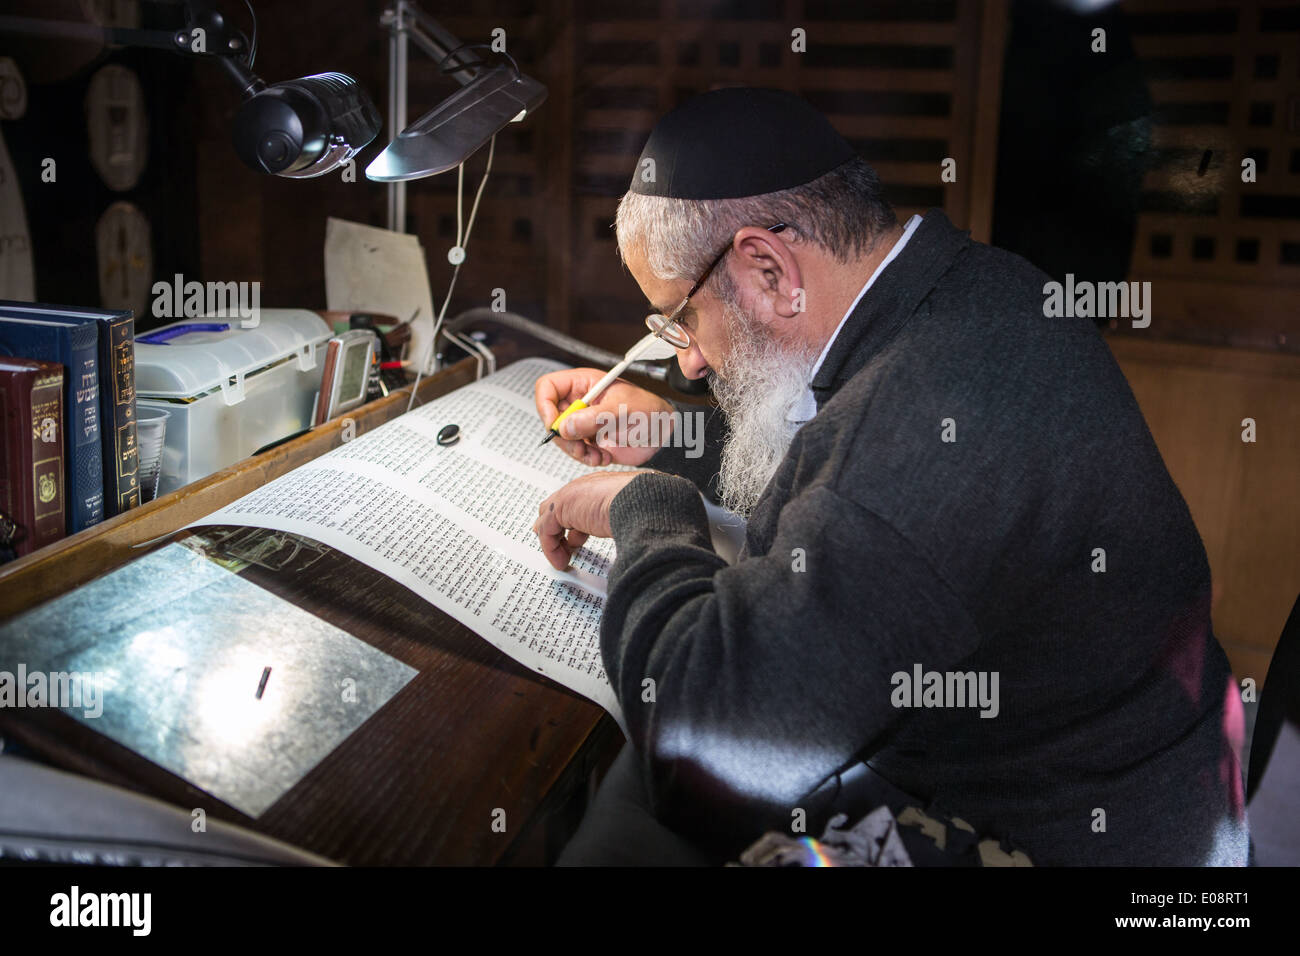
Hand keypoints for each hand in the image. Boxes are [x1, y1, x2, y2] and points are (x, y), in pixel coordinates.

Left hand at [533, 471, 643, 569]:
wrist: (644, 500)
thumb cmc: (647, 506)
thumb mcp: (633, 516)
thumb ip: (624, 522)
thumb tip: (633, 542)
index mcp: (605, 486)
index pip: (581, 502)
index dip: (577, 523)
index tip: (577, 540)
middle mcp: (587, 486)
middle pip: (560, 507)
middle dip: (560, 529)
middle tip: (566, 549)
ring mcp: (573, 494)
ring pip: (550, 518)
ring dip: (554, 541)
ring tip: (561, 559)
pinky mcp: (561, 506)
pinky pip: (547, 530)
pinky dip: (551, 548)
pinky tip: (560, 561)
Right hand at [535, 367, 674, 466]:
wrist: (665, 435)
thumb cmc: (651, 411)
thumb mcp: (623, 409)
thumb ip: (594, 417)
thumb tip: (565, 426)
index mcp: (585, 383)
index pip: (548, 387)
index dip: (545, 405)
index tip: (556, 424)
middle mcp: (581, 401)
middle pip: (551, 417)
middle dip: (563, 436)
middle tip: (579, 445)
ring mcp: (583, 421)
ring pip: (561, 438)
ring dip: (576, 451)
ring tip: (596, 454)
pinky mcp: (589, 439)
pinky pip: (575, 450)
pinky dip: (586, 458)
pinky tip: (603, 456)